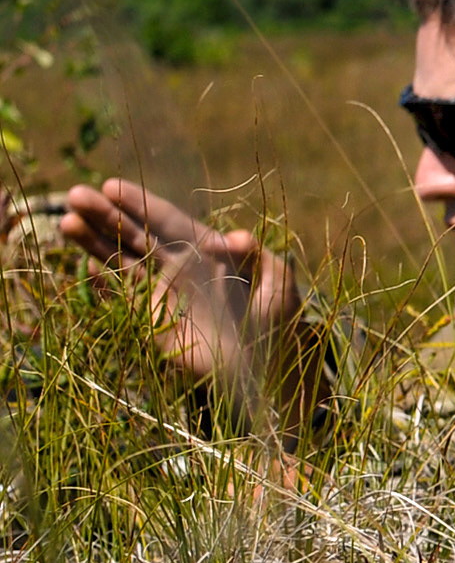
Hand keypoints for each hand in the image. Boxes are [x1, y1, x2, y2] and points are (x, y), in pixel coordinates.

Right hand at [57, 178, 302, 388]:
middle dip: (107, 216)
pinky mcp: (151, 323)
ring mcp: (162, 295)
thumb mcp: (280, 288)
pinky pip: (123, 300)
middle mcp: (179, 269)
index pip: (168, 222)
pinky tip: (87, 267)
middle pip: (137, 236)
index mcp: (208, 253)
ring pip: (123, 262)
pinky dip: (105, 285)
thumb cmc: (276, 331)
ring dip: (94, 243)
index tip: (110, 185)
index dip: (141, 204)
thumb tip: (234, 236)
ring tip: (65, 221)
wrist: (263, 376)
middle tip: (75, 195)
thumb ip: (263, 257)